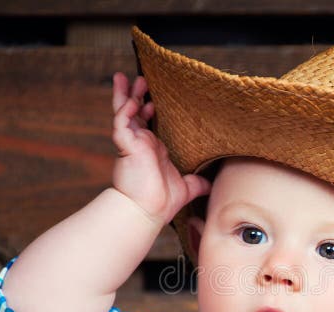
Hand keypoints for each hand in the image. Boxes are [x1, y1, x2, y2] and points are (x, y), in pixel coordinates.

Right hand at [111, 72, 210, 225]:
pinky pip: (122, 123)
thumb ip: (198, 183)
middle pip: (134, 113)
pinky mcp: (126, 146)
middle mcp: (141, 144)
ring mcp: (132, 144)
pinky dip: (125, 110)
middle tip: (141, 79)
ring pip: (124, 113)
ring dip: (126, 95)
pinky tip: (131, 100)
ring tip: (126, 77)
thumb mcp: (186, 188)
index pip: (148, 124)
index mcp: (153, 150)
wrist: (147, 211)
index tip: (153, 98)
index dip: (148, 109)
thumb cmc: (162, 202)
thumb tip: (212, 184)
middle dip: (136, 95)